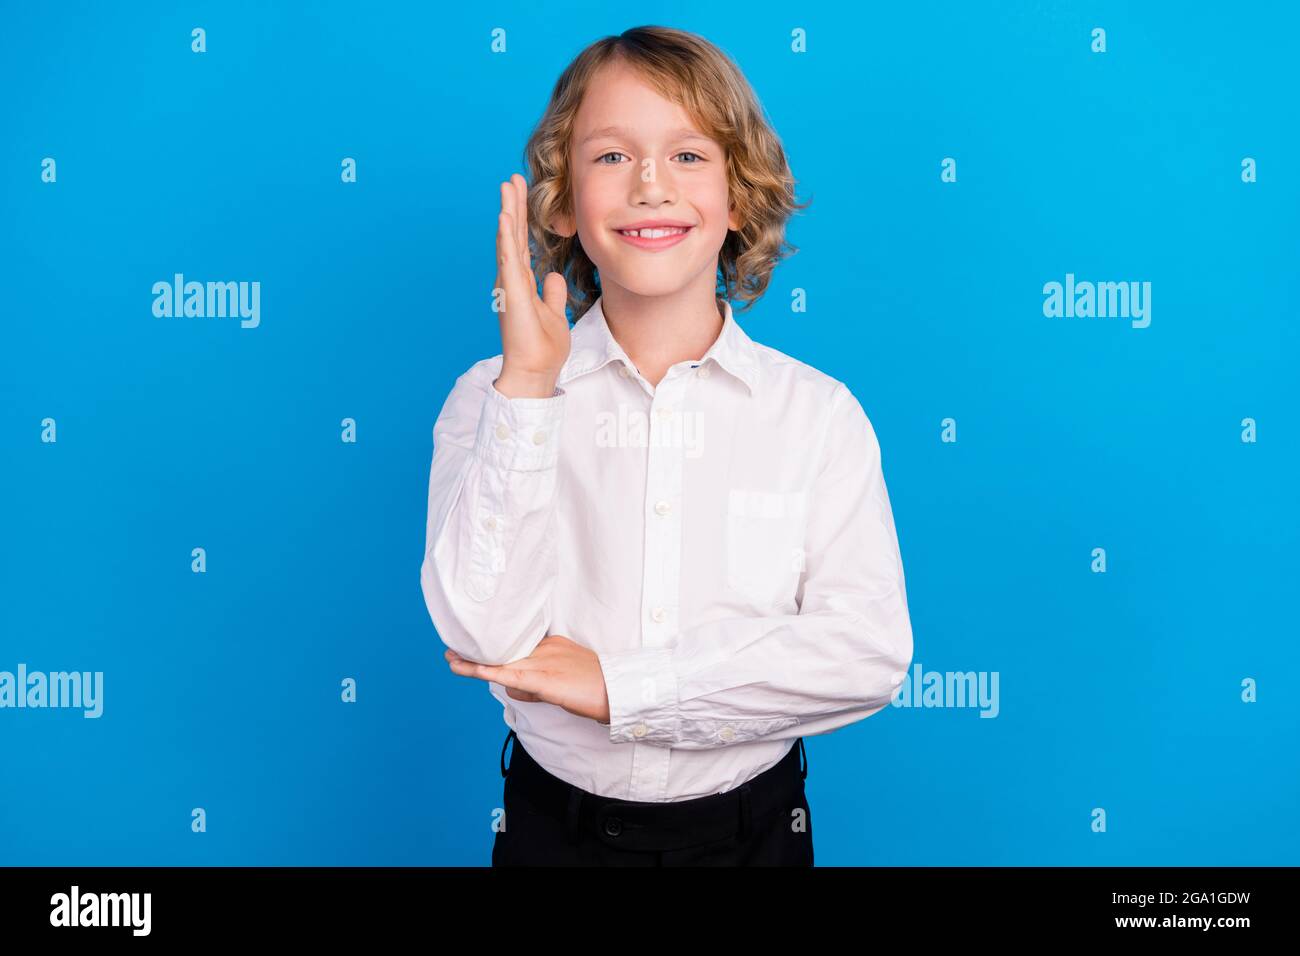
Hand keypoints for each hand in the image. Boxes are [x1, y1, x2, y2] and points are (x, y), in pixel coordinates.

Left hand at [445, 635, 610, 724]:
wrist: (619, 691)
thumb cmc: (598, 689)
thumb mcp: (565, 680)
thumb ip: (539, 683)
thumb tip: (515, 691)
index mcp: (553, 644)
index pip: (520, 645)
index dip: (496, 647)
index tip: (478, 644)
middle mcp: (545, 648)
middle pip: (506, 649)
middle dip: (479, 650)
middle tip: (453, 648)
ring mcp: (542, 662)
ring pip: (500, 660)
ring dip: (472, 661)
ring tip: (451, 659)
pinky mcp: (542, 679)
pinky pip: (507, 674)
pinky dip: (484, 671)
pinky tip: (467, 668)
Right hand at [493, 173, 569, 397]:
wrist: (535, 370)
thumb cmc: (541, 347)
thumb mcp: (553, 312)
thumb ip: (552, 293)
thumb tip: (553, 275)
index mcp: (522, 282)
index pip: (521, 242)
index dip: (521, 217)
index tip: (521, 192)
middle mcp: (512, 279)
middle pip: (513, 235)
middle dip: (513, 205)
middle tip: (512, 178)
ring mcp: (510, 284)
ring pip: (508, 240)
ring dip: (508, 212)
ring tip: (507, 187)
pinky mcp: (512, 292)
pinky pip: (508, 259)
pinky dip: (507, 237)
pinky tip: (506, 217)